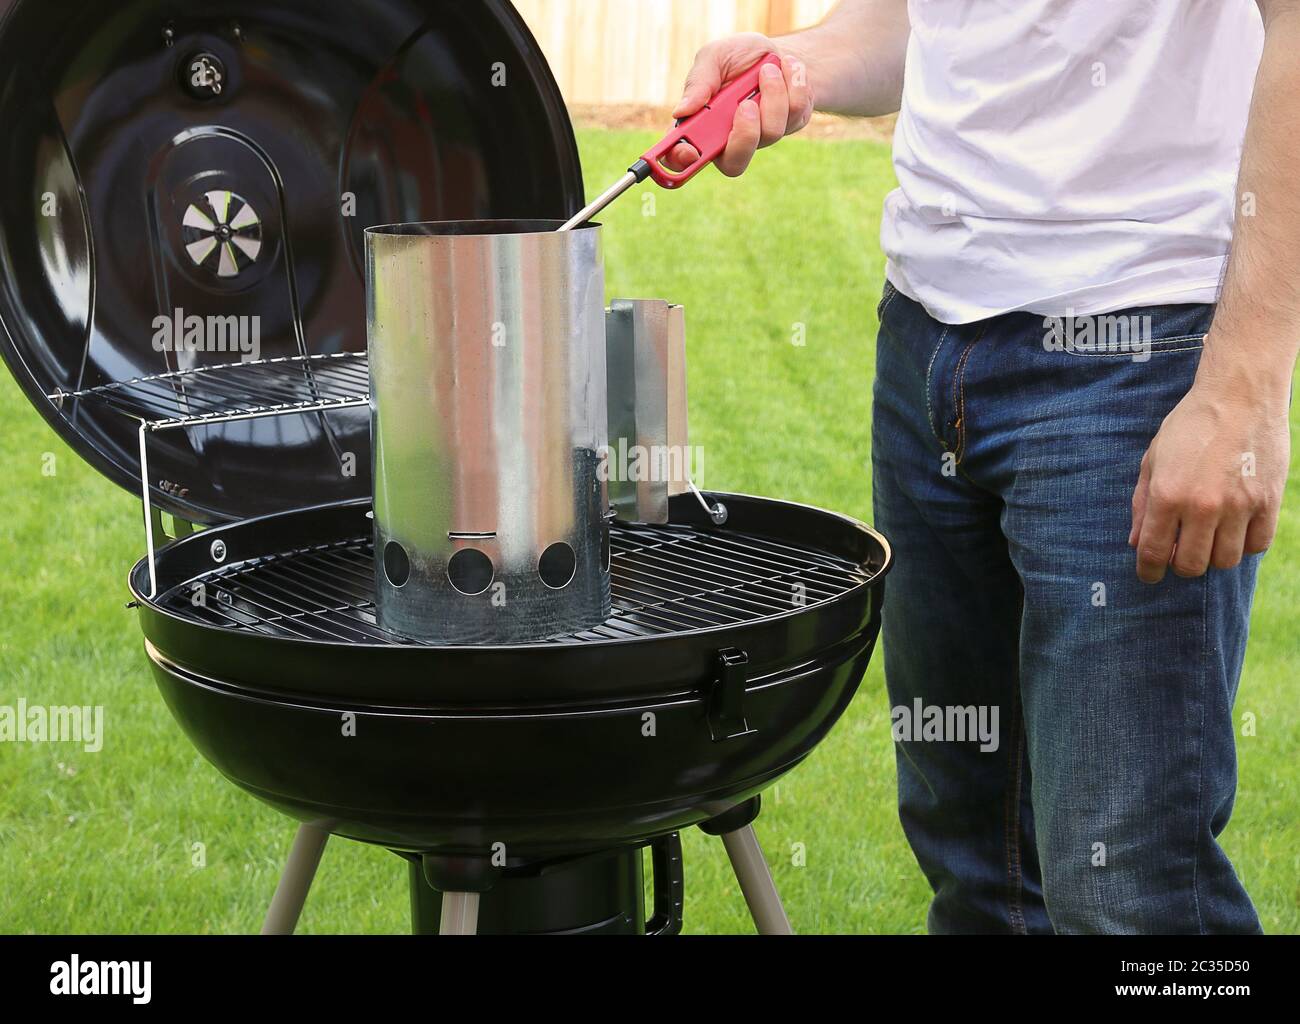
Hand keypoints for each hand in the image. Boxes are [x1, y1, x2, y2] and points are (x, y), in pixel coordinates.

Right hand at [667, 33, 814, 177]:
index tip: (689, 149)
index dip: (683, 161)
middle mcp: (730, 139)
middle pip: (734, 164)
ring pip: (771, 133)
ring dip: (772, 93)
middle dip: (744, 135)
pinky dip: (793, 84)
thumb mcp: (714, 57)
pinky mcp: (789, 126)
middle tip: (746, 105)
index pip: (683, 158)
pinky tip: (786, 69)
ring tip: (768, 69)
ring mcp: (761, 138)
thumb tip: (682, 111)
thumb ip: (698, 82)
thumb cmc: (739, 56)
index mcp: (702, 125)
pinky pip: (795, 114)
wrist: (777, 51)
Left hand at [1130, 369, 1289, 582]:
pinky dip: (1244, 545)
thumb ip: (1142, 503)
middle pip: (1190, 564)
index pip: (1152, 552)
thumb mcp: (1153, 459)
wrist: (1239, 397)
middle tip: (1179, 553)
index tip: (1149, 576)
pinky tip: (1234, 531)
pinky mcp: (1267, 502)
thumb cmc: (1190, 426)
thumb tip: (1136, 543)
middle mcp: (1202, 506)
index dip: (1148, 571)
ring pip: (1224, 561)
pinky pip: (1256, 545)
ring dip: (1212, 557)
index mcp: (1167, 494)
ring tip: (1207, 539)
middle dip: (1180, 565)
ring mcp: (1238, 506)